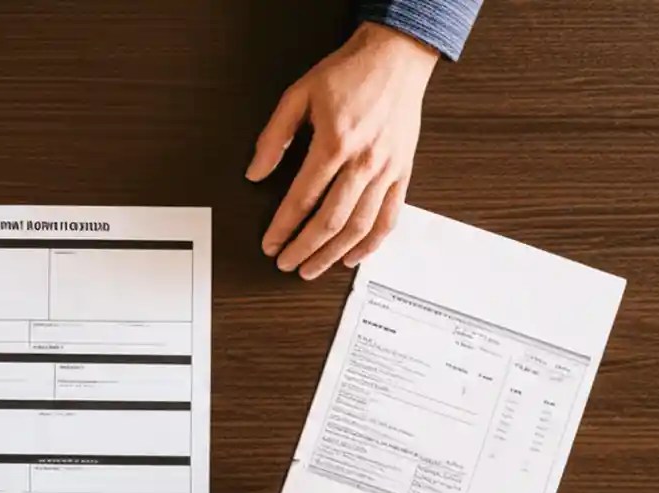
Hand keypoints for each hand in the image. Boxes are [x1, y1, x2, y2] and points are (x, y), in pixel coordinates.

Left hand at [247, 22, 437, 279]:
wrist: (396, 57)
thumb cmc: (348, 74)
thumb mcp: (299, 95)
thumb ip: (274, 136)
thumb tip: (255, 172)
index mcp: (334, 143)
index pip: (302, 199)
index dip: (282, 227)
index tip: (269, 244)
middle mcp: (363, 161)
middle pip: (330, 220)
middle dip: (304, 248)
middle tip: (286, 264)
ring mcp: (387, 170)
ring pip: (359, 226)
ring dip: (333, 254)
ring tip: (312, 268)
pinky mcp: (403, 172)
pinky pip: (389, 217)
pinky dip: (371, 243)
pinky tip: (353, 257)